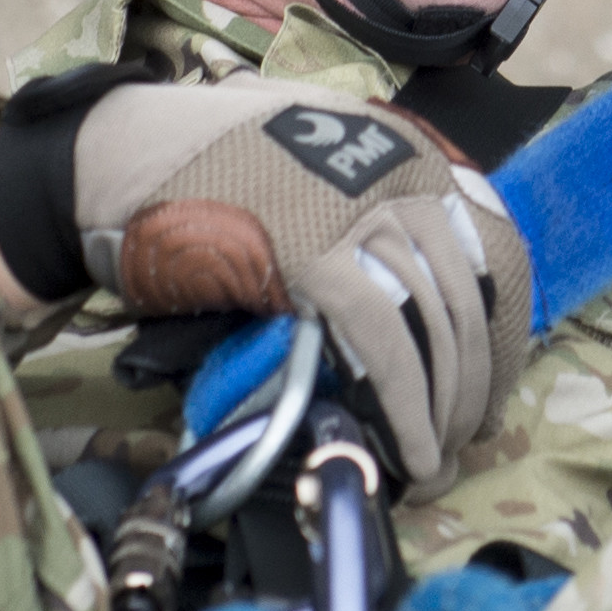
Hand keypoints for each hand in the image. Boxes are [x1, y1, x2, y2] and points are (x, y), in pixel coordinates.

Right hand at [0, 71, 531, 493]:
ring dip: (447, 409)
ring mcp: (356, 205)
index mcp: (402, 147)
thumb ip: (362, 204)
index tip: (492, 384)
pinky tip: (407, 452)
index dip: (504, 329)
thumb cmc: (195, 169)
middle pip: (472, 294)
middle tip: (463, 439)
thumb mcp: (307, 164)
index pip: (495, 247)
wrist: (106, 158)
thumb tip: (407, 291)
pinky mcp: (313, 251)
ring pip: (438, 325)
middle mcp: (396, 168)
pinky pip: (385, 345)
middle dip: (477, 382)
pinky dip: (405, 408)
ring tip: (434, 463)